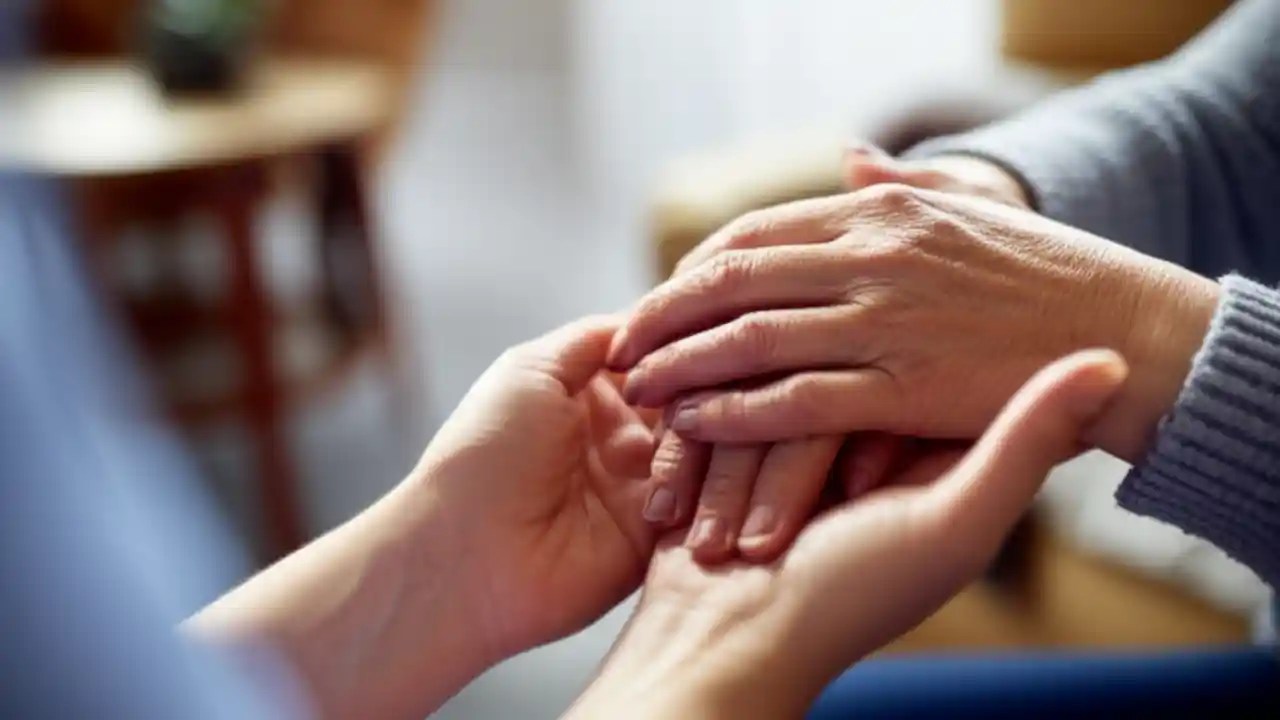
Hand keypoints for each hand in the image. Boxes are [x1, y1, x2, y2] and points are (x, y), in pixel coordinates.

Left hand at [189, 316, 663, 718]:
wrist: (466, 555)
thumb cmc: (485, 454)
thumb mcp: (533, 368)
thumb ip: (597, 336)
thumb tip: (658, 312)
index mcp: (595, 390)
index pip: (668, 354)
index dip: (690, 344)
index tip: (704, 339)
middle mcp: (627, 433)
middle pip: (700, 396)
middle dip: (707, 391)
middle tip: (693, 399)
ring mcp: (648, 484)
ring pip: (715, 444)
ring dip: (705, 441)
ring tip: (670, 450)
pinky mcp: (660, 536)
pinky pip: (709, 503)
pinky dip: (707, 490)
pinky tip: (674, 490)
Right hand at [569, 352, 1127, 718]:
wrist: (716, 642)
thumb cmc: (842, 600)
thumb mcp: (952, 526)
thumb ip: (1025, 443)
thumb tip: (1116, 363)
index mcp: (939, 453)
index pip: (926, 374)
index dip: (888, 422)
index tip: (864, 498)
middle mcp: (869, 436)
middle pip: (835, 378)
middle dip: (801, 461)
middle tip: (804, 527)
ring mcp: (794, 434)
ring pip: (771, 386)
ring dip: (747, 471)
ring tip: (749, 543)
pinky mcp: (731, 433)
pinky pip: (718, 398)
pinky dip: (703, 465)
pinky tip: (701, 516)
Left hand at [634, 145, 1013, 564]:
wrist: (1119, 331)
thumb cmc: (1042, 273)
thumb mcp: (966, 209)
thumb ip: (895, 186)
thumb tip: (845, 159)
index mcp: (877, 216)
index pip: (753, 236)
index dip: (693, 270)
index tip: (658, 299)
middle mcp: (870, 260)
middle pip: (733, 281)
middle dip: (664, 315)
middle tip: (618, 346)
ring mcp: (884, 322)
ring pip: (750, 339)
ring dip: (681, 364)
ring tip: (637, 388)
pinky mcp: (903, 387)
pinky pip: (796, 400)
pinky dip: (735, 412)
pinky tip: (693, 425)